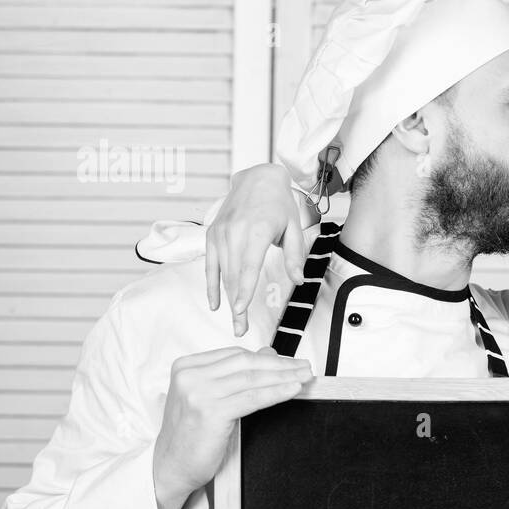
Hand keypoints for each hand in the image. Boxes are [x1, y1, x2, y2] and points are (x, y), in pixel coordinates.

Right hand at [153, 347, 312, 508]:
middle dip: (280, 365)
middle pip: (246, 364)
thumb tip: (268, 353)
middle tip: (304, 368)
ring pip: (252, 379)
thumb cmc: (190, 435)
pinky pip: (252, 398)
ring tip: (304, 379)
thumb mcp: (210, 397)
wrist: (170, 467)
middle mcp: (190, 376)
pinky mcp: (210, 412)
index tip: (290, 362)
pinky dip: (276, 393)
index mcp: (186, 367)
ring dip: (283, 378)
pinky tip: (292, 391)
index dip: (268, 357)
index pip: (236, 355)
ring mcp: (198, 393)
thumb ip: (234, 375)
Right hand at [206, 163, 307, 336]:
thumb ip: (294, 255)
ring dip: (226, 300)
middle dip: (237, 306)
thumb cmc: (278, 204)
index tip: (240, 309)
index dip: (244, 290)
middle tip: (241, 330)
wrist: (256, 178)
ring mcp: (221, 233)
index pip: (248, 266)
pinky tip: (215, 303)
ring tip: (234, 323)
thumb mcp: (293, 227)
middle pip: (234, 276)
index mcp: (258, 230)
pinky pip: (210, 264)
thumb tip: (298, 281)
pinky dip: (211, 284)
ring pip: (222, 274)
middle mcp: (236, 232)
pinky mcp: (212, 234)